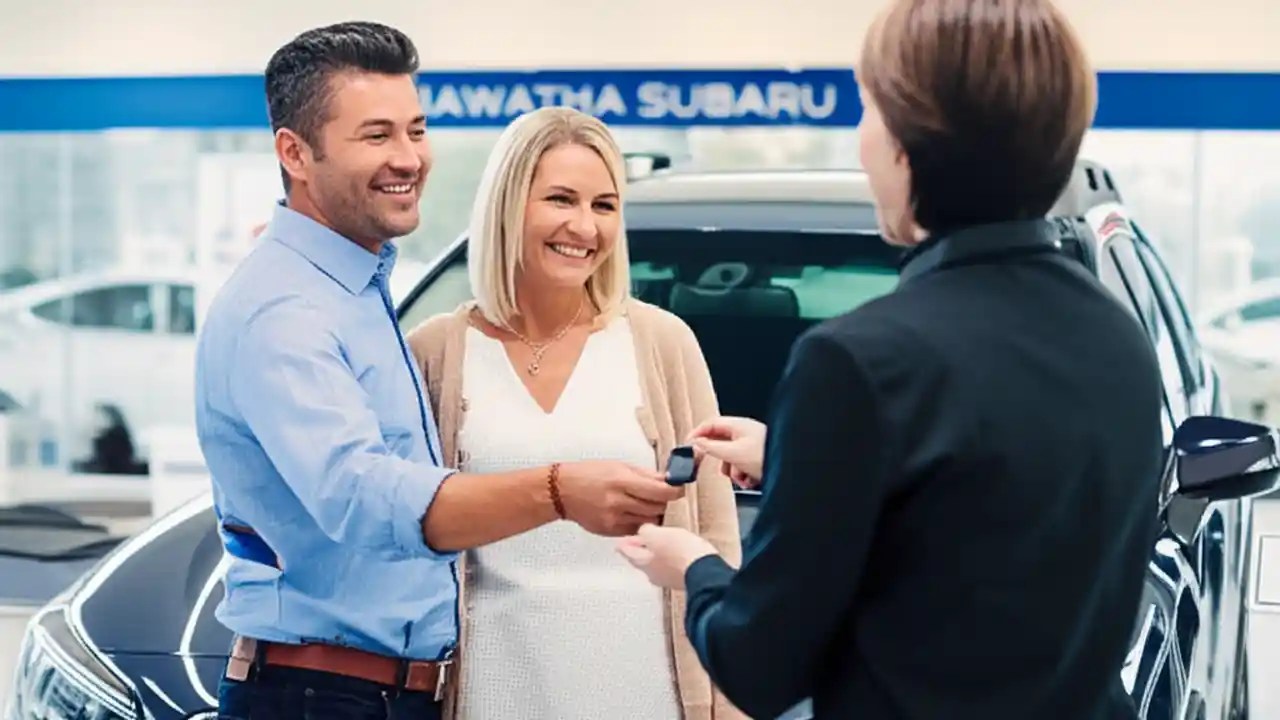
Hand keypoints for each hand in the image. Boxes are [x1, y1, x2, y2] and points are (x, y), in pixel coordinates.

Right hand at [555, 461, 684, 536]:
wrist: (561, 491)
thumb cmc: (588, 474)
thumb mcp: (618, 466)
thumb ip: (645, 475)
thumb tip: (669, 480)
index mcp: (621, 481)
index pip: (660, 491)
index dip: (675, 491)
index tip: (679, 488)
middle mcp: (618, 502)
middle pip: (657, 508)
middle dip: (665, 502)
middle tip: (664, 496)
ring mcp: (614, 519)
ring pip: (649, 522)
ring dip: (655, 514)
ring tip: (649, 504)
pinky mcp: (610, 531)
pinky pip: (636, 530)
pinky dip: (641, 523)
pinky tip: (636, 514)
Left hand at [616, 524, 718, 589]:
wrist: (704, 569)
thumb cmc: (680, 553)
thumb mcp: (656, 534)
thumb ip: (645, 532)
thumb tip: (644, 532)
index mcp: (641, 562)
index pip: (626, 552)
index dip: (624, 544)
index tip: (621, 541)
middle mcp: (653, 574)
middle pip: (641, 560)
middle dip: (642, 550)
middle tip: (642, 540)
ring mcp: (669, 579)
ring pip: (658, 565)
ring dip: (659, 555)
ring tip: (663, 543)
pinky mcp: (685, 579)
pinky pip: (674, 567)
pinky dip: (674, 559)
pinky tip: (680, 552)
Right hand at [689, 416, 766, 487]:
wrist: (790, 471)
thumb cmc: (765, 456)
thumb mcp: (732, 453)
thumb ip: (711, 448)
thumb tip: (697, 444)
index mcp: (738, 425)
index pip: (710, 424)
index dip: (697, 434)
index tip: (689, 446)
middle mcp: (745, 433)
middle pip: (721, 443)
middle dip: (721, 460)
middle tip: (722, 468)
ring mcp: (752, 445)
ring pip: (732, 457)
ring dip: (734, 471)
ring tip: (743, 477)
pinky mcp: (758, 458)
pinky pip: (743, 465)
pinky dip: (744, 475)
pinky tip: (751, 480)